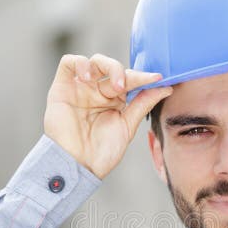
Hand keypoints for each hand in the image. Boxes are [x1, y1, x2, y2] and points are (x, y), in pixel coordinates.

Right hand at [43, 53, 171, 178]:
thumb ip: (143, 104)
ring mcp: (81, 88)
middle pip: (113, 68)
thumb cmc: (101, 152)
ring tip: (115, 85)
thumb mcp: (127, 125)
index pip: (130, 80)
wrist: (78, 165)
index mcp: (114, 101)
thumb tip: (166, 88)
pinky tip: (89, 77)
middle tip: (128, 86)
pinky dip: (80, 63)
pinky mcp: (62, 87)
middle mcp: (98, 92)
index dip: (143, 77)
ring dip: (108, 67)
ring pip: (95, 61)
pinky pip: (69, 63)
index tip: (158, 79)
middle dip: (125, 73)